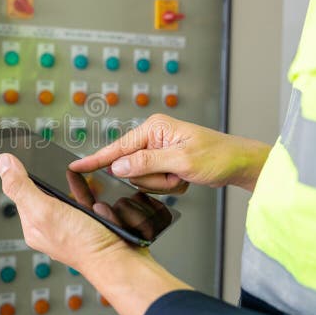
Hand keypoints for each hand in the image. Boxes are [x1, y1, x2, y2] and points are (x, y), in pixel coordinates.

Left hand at [0, 151, 191, 314]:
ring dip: (69, 181)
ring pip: (65, 194)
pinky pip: (85, 199)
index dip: (21, 173)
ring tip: (70, 169)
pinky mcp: (91, 222)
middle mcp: (50, 227)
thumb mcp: (45, 211)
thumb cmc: (84, 245)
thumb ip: (22, 187)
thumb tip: (3, 163)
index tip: (23, 154)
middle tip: (47, 160)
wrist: (120, 261)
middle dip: (47, 176)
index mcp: (33, 226)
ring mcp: (71, 225)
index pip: (20, 192)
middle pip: (43, 192)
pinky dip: (87, 189)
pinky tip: (91, 184)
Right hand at [70, 114, 270, 192]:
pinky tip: (186, 179)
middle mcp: (153, 137)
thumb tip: (118, 166)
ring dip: (164, 183)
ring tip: (184, 176)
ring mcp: (158, 151)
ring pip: (143, 178)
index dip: (96, 159)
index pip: (118, 148)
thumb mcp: (181, 161)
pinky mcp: (164, 163)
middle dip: (153, 178)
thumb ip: (146, 163)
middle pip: (131, 168)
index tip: (75, 166)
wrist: (240, 164)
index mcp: (153, 128)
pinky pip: (155, 183)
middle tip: (176, 175)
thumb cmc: (217, 156)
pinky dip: (171, 185)